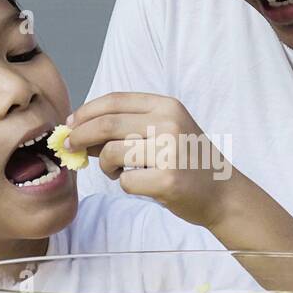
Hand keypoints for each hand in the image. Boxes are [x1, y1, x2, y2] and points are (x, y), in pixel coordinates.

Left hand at [65, 93, 236, 227]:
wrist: (222, 192)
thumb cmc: (187, 162)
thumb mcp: (164, 133)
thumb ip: (125, 128)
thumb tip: (78, 131)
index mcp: (167, 106)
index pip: (114, 100)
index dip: (86, 111)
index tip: (71, 124)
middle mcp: (169, 123)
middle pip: (106, 124)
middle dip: (80, 136)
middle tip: (69, 147)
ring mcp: (170, 152)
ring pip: (112, 153)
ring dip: (105, 165)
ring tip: (117, 171)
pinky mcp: (167, 180)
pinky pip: (125, 180)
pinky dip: (124, 184)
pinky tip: (142, 183)